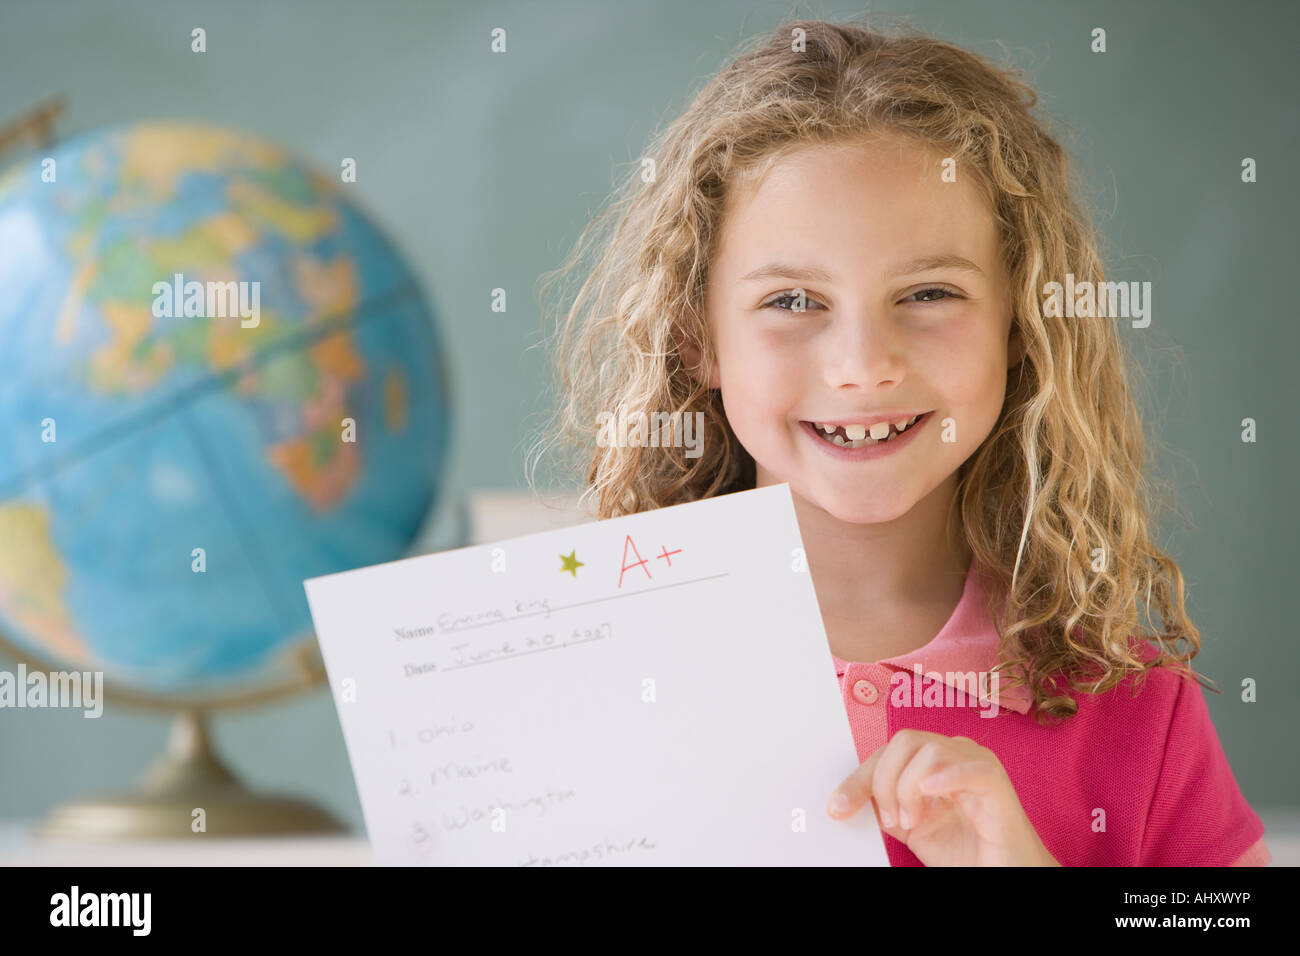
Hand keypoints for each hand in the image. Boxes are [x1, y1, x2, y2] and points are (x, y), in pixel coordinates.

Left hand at [827, 729, 1059, 865]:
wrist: (1008, 875)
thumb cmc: (966, 852)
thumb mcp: (912, 828)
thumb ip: (885, 806)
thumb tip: (851, 796)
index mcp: (933, 761)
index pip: (887, 751)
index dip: (858, 778)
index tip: (837, 809)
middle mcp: (955, 754)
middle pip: (904, 741)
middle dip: (884, 782)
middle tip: (892, 821)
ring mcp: (977, 764)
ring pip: (929, 751)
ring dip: (909, 788)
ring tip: (914, 822)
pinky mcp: (997, 784)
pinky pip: (972, 768)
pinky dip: (946, 777)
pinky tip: (931, 793)